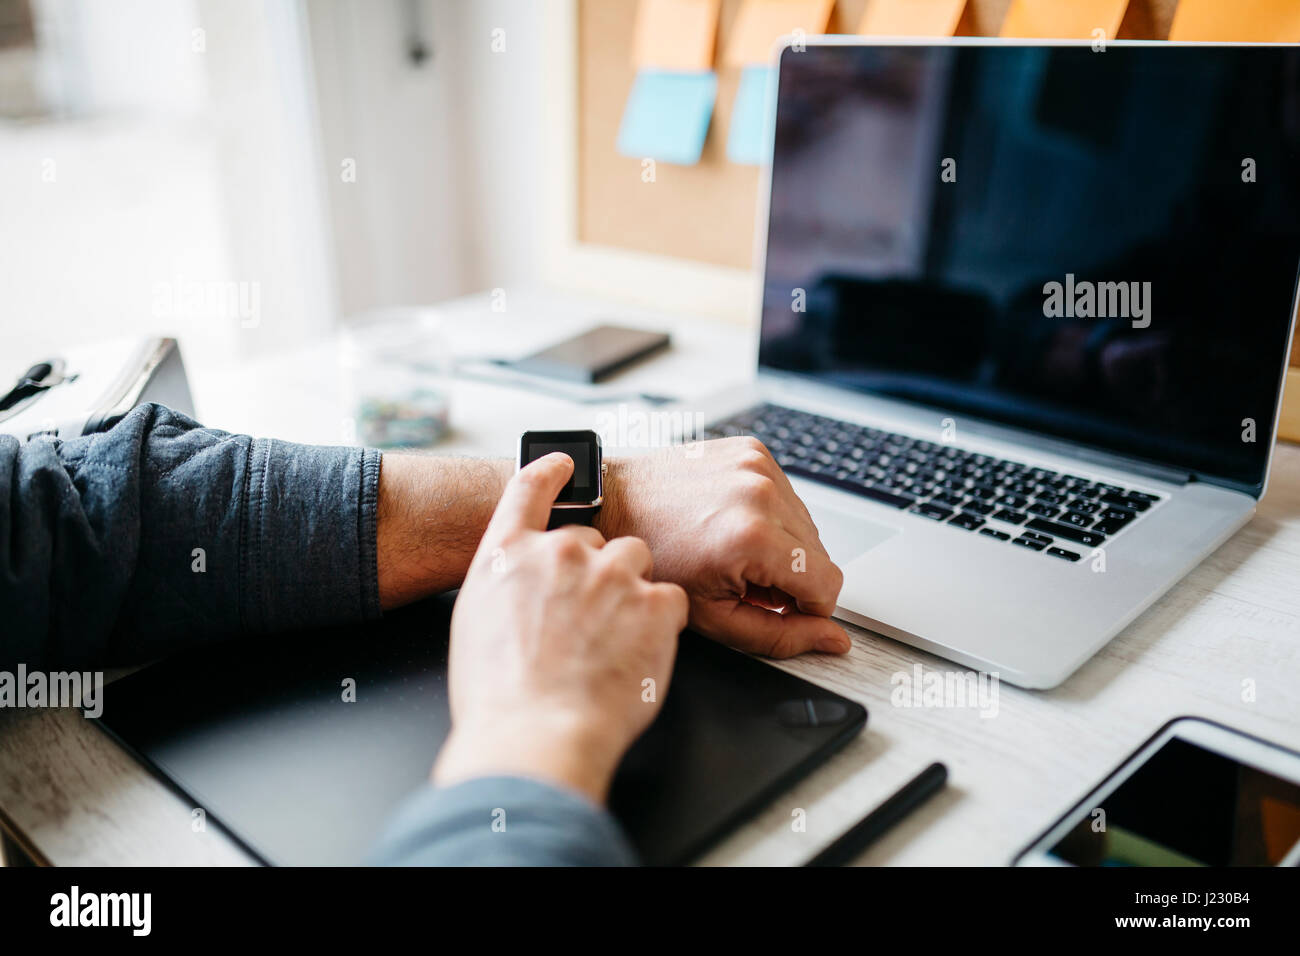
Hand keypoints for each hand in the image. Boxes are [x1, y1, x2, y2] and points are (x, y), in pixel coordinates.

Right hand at [433, 453, 687, 802]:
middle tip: (589, 621)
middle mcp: (559, 551)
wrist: (533, 734)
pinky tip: (639, 653)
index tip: (565, 464)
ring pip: (638, 560)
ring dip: (633, 588)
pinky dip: (661, 623)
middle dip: (598, 571)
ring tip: (616, 637)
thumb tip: (525, 584)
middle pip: (595, 539)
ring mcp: (609, 574)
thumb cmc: (499, 697)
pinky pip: (669, 598)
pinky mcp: (653, 604)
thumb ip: (507, 586)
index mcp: (508, 554)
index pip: (529, 488)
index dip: (550, 472)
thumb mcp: (476, 625)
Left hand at [599, 437, 848, 658]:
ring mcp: (759, 467)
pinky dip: (771, 516)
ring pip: (808, 526)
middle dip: (791, 577)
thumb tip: (831, 639)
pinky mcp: (754, 450)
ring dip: (783, 546)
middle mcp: (761, 494)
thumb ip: (780, 635)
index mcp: (753, 538)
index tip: (780, 608)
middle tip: (745, 581)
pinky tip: (734, 523)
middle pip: (820, 555)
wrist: (617, 502)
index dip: (810, 608)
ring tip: (736, 551)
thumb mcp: (715, 617)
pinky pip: (788, 496)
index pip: (828, 583)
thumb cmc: (655, 558)